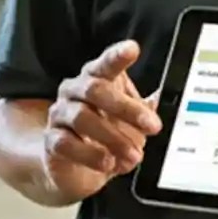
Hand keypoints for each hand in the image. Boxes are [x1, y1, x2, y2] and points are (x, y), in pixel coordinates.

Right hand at [41, 40, 161, 200]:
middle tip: (153, 126)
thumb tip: (166, 97)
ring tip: (134, 155)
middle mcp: (74, 90)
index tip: (133, 49)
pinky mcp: (51, 140)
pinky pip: (66, 143)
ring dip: (113, 138)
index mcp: (96, 78)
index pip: (105, 63)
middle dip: (127, 108)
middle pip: (96, 89)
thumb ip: (146, 109)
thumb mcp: (130, 122)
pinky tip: (108, 163)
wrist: (74, 169)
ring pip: (82, 118)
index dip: (117, 56)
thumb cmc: (106, 134)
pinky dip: (90, 155)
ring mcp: (59, 114)